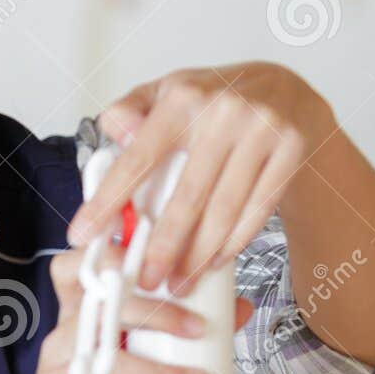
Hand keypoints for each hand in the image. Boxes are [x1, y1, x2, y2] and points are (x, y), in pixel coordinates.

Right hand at [7, 245, 254, 373]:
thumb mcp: (124, 356)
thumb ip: (174, 329)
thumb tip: (236, 308)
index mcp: (75, 320)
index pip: (74, 270)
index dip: (106, 256)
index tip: (149, 257)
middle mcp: (61, 344)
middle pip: (102, 311)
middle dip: (156, 315)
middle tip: (197, 329)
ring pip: (107, 366)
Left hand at [67, 62, 336, 296]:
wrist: (286, 89)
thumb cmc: (213, 99)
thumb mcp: (167, 92)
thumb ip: (130, 112)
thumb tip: (117, 134)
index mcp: (183, 97)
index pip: (138, 159)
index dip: (108, 201)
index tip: (82, 235)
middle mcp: (224, 111)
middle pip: (186, 198)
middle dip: (162, 249)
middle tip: (145, 281)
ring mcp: (263, 131)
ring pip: (224, 212)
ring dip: (198, 257)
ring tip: (178, 283)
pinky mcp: (292, 151)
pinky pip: (257, 211)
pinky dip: (233, 244)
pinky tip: (213, 263)